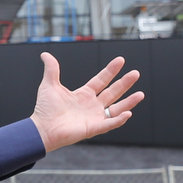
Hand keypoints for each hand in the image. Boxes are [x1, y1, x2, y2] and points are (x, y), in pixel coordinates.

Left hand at [28, 53, 143, 151]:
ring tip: (140, 94)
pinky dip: (119, 120)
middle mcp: (91, 105)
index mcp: (83, 94)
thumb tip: (45, 54)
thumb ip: (51, 69)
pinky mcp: (93, 128)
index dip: (111, 71)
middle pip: (112, 92)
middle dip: (124, 83)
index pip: (101, 80)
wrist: (42, 128)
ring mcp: (94, 117)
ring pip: (116, 109)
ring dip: (129, 102)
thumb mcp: (49, 85)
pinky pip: (110, 124)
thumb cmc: (45, 110)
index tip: (120, 60)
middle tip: (136, 73)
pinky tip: (128, 113)